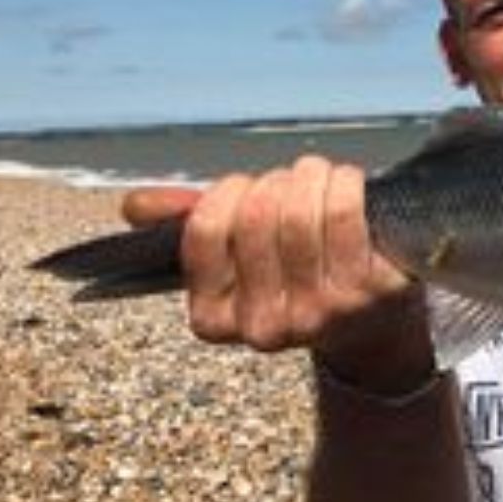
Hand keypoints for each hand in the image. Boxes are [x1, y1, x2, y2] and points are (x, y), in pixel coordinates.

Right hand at [123, 156, 433, 391]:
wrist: (369, 325)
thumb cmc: (295, 276)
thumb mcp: (237, 261)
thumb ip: (184, 228)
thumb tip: (133, 207)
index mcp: (216, 319)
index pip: (206, 232)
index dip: (227, 193)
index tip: (245, 186)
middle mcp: (266, 326)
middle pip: (258, 216)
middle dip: (274, 182)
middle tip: (291, 179)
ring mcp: (321, 312)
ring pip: (300, 212)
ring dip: (310, 176)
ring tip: (319, 176)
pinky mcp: (369, 293)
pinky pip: (345, 214)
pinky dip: (344, 183)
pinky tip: (346, 182)